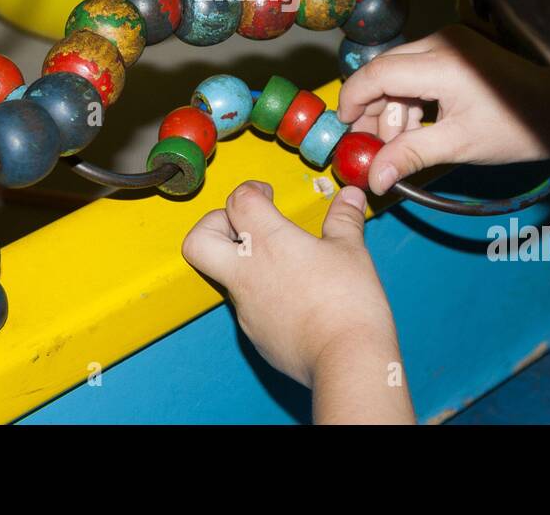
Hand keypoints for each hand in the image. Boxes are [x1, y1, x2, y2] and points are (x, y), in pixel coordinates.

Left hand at [182, 181, 399, 389]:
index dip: (250, 190)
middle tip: (243, 225)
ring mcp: (245, 306)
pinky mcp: (252, 333)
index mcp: (269, 242)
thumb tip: (349, 196)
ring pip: (222, 274)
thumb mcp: (351, 251)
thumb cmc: (348, 303)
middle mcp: (246, 272)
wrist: (345, 360)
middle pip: (198, 240)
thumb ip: (344, 219)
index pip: (238, 201)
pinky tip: (290, 296)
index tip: (267, 195)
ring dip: (240, 261)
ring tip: (277, 261)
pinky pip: (244, 306)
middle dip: (214, 225)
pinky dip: (259, 294)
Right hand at [338, 24, 549, 193]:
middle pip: (385, 70)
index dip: (354, 99)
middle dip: (376, 110)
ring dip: (395, 106)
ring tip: (407, 141)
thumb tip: (374, 178)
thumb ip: (410, 155)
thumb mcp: (458, 146)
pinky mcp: (456, 47)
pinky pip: (417, 68)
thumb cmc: (518, 127)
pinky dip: (412, 96)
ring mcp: (450, 41)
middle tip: (376, 146)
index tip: (344, 126)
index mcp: (442, 64)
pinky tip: (421, 124)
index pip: (377, 73)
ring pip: (399, 71)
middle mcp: (442, 42)